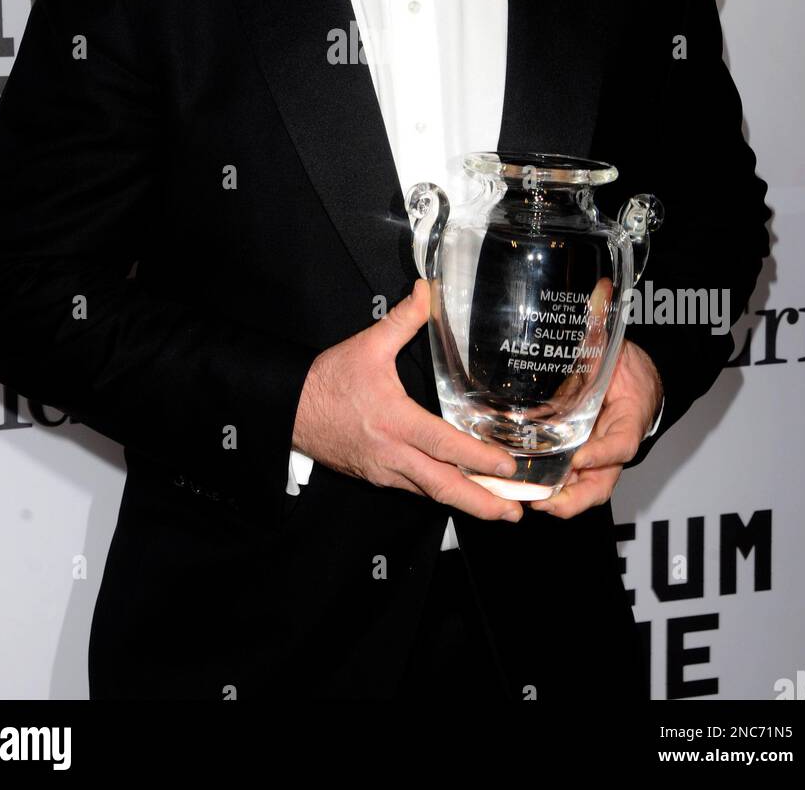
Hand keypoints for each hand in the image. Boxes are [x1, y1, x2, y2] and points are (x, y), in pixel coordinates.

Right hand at [291, 279, 525, 523]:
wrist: (290, 410)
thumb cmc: (328, 380)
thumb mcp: (367, 345)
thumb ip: (403, 319)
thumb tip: (427, 290)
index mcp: (394, 420)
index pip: (443, 444)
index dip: (477, 458)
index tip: (508, 468)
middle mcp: (392, 453)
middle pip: (443, 487)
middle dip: (482, 503)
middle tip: (515, 514)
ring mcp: (384, 471)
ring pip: (430, 494)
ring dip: (466, 503)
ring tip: (499, 510)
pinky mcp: (377, 477)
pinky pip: (414, 489)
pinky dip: (440, 492)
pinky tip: (460, 491)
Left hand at [527, 340, 662, 518]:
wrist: (632, 375)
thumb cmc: (627, 366)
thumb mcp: (616, 352)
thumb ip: (601, 340)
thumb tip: (589, 315)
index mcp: (629, 420)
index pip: (622, 444)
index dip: (603, 454)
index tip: (580, 458)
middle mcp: (612, 444)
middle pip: (601, 483)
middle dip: (573, 498)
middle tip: (545, 501)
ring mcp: (595, 453)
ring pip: (583, 488)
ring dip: (557, 498)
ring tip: (528, 499)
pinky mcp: (578, 452)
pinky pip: (567, 476)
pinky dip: (547, 485)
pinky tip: (522, 486)